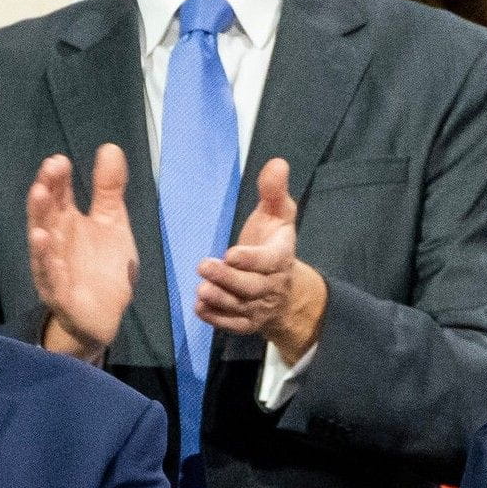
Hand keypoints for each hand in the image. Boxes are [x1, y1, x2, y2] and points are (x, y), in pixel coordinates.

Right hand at [28, 145, 137, 360]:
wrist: (105, 316)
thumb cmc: (102, 267)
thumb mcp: (112, 223)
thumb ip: (109, 189)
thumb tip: (110, 147)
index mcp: (67, 223)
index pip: (58, 196)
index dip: (57, 179)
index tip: (59, 160)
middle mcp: (55, 242)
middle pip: (46, 215)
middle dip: (45, 193)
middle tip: (49, 170)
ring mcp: (53, 268)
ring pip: (42, 243)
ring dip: (39, 220)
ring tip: (38, 196)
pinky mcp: (59, 294)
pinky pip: (50, 276)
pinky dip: (46, 260)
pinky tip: (42, 241)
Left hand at [195, 158, 326, 364]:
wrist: (286, 288)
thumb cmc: (273, 243)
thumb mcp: (278, 215)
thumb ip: (274, 192)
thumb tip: (277, 163)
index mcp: (280, 257)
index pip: (269, 260)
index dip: (251, 259)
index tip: (231, 253)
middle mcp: (271, 285)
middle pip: (251, 286)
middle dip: (228, 279)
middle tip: (205, 266)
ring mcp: (259, 306)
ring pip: (240, 307)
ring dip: (221, 300)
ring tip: (201, 290)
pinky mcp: (246, 322)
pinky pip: (232, 324)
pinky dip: (216, 318)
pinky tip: (200, 307)